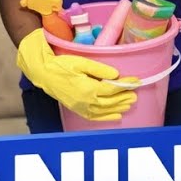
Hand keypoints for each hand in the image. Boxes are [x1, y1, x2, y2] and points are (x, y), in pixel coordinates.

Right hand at [16, 29, 137, 120]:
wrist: (44, 74)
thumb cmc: (62, 66)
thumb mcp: (81, 62)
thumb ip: (99, 69)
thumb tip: (115, 75)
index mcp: (88, 88)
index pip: (112, 88)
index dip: (126, 85)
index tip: (136, 81)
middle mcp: (86, 100)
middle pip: (111, 101)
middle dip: (125, 97)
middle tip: (135, 93)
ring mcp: (82, 107)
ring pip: (105, 110)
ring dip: (119, 107)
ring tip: (130, 102)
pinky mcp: (77, 109)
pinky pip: (95, 117)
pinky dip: (107, 117)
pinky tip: (117, 115)